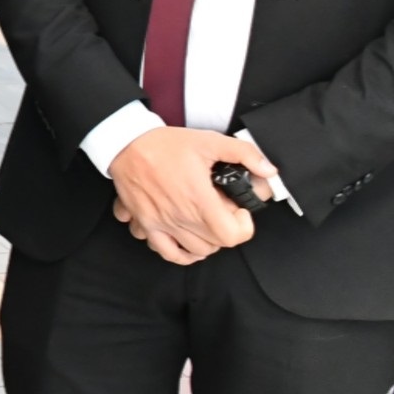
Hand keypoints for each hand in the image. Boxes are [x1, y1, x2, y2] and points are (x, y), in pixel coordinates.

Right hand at [108, 127, 275, 264]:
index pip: (231, 235)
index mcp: (197, 199)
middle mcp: (179, 217)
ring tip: (205, 221)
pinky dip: (180, 253)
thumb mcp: (209, 140)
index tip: (239, 211)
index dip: (243, 226)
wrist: (125, 143)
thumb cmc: (163, 144)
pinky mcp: (146, 224)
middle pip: (216, 244)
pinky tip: (186, 241)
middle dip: (225, 229)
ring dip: (206, 241)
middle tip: (221, 209)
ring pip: (195, 251)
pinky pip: (166, 252)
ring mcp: (161, 224)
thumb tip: (268, 170)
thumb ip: (244, 153)